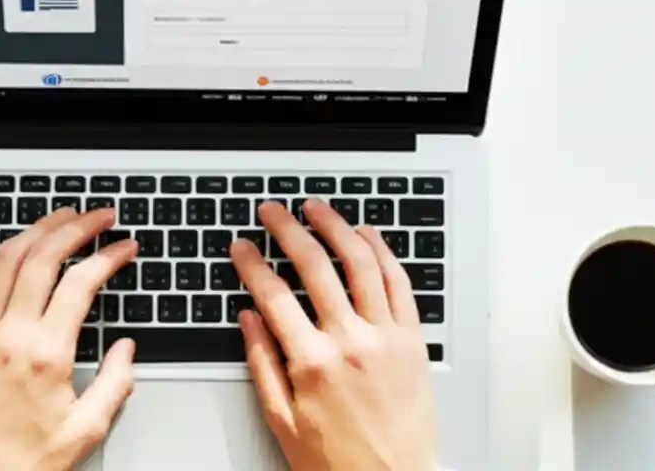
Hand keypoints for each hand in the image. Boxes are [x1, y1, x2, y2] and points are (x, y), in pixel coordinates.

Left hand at [0, 208, 138, 470]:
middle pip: (42, 258)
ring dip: (35, 230)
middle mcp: (10, 336)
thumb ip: (113, 386)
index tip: (124, 247)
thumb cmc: (17, 464)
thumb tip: (126, 352)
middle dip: (75, 227)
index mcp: (45, 355)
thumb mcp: (82, 433)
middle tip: (97, 217)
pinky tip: (13, 248)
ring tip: (59, 218)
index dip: (108, 257)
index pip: (80, 284)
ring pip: (5, 261)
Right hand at [232, 199, 437, 470]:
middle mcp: (351, 342)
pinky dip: (382, 252)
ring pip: (361, 262)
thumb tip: (249, 320)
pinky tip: (367, 236)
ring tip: (317, 209)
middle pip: (315, 265)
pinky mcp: (413, 340)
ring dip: (336, 227)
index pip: (273, 295)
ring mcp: (387, 337)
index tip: (241, 248)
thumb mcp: (282, 420)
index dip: (251, 264)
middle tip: (272, 212)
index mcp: (312, 363)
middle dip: (287, 230)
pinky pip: (399, 283)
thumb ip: (262, 363)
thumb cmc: (339, 463)